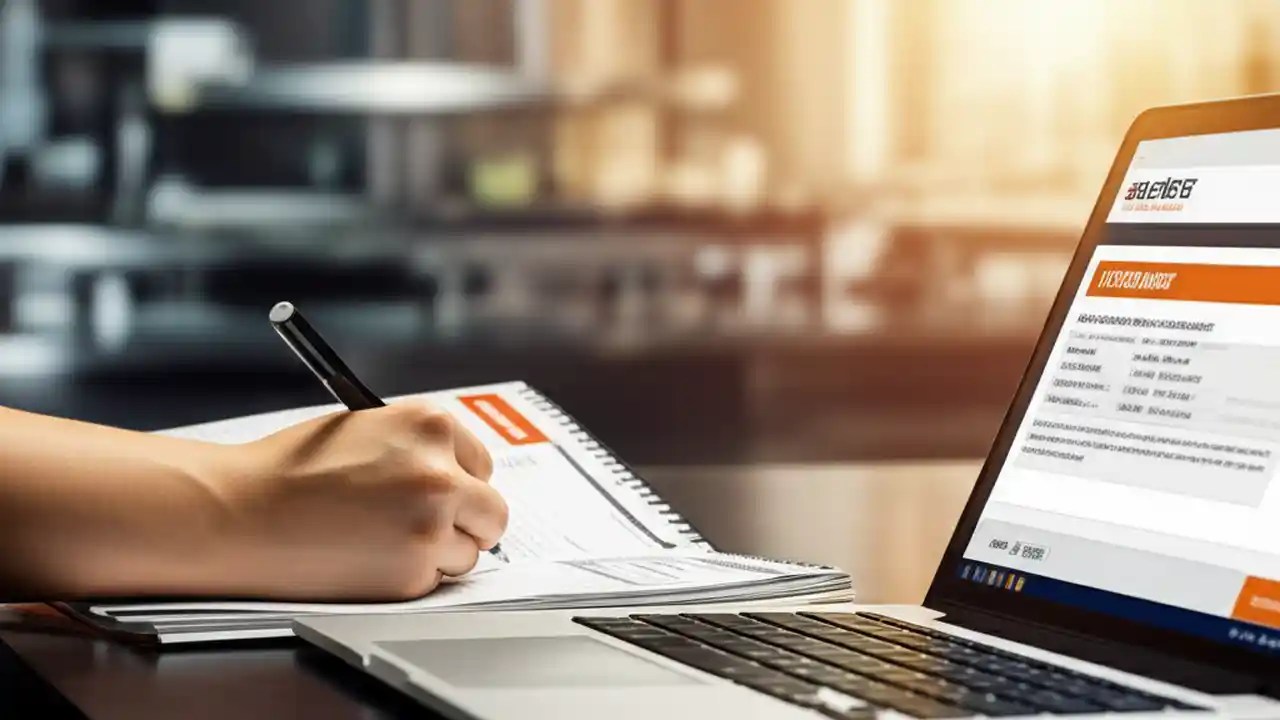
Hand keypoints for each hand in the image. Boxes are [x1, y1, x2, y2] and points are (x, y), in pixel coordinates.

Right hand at [207, 401, 506, 600]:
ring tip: (383, 541)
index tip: (446, 493)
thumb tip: (454, 473)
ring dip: (438, 553)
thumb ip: (417, 448)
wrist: (242, 511)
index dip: (462, 482)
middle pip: (492, 511)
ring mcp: (431, 525)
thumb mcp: (367, 428)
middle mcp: (441, 473)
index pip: (481, 463)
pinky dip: (411, 576)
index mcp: (431, 425)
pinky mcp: (412, 572)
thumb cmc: (291, 469)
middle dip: (468, 522)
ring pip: (468, 552)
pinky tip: (369, 559)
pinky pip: (434, 580)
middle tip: (435, 528)